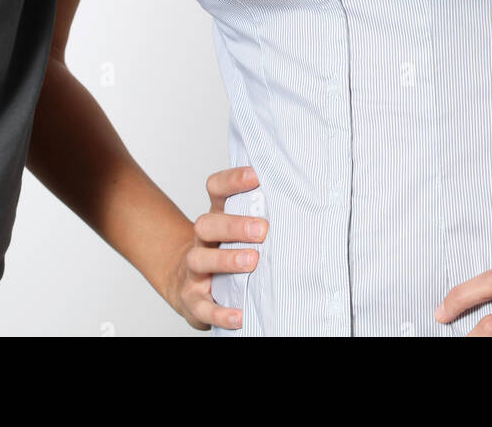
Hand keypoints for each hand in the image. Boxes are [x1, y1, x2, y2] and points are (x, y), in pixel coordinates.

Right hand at [166, 165, 267, 331]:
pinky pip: (202, 307)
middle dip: (233, 225)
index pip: (216, 190)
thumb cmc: (224, 254)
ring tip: (251, 261)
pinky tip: (239, 315)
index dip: (232, 180)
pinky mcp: (192, 300)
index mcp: (216, 218)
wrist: (190, 286)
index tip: (255, 176)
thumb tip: (301, 202)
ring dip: (225, 260)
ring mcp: (194, 271)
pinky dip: (220, 312)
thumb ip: (260, 217)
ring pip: (199, 260)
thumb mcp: (238, 231)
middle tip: (261, 229)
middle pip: (206, 224)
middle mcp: (201, 241)